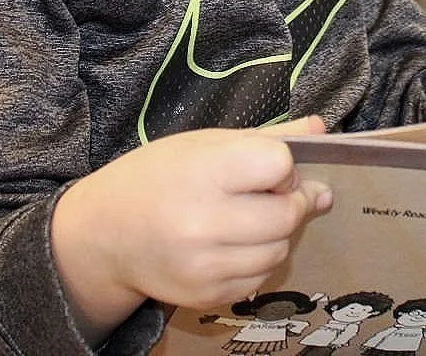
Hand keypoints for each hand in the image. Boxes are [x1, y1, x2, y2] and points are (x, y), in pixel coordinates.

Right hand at [51, 115, 330, 344]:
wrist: (104, 233)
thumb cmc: (157, 177)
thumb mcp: (204, 143)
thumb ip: (267, 138)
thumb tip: (322, 129)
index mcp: (203, 171)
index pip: (278, 164)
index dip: (282, 165)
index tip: (267, 167)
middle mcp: (203, 222)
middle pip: (287, 213)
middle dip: (290, 201)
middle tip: (268, 194)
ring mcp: (204, 265)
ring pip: (279, 250)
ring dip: (276, 233)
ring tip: (246, 219)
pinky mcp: (206, 296)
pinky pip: (260, 278)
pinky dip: (257, 261)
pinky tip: (232, 245)